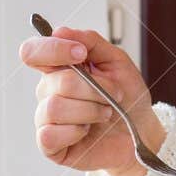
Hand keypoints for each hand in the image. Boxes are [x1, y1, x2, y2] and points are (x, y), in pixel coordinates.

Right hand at [20, 26, 163, 175]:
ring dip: (90, 110)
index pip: (33, 52)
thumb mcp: (116, 62)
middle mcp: (48, 91)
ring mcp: (46, 119)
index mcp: (59, 68)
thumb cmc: (127, 97)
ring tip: (105, 113)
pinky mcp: (49, 145)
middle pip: (56, 81)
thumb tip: (60, 31)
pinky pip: (50, 135)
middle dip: (94, 88)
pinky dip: (76, 131)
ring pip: (55, 107)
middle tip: (114, 95)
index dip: (53, 49)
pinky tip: (87, 132)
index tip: (81, 54)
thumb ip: (90, 42)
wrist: (141, 132)